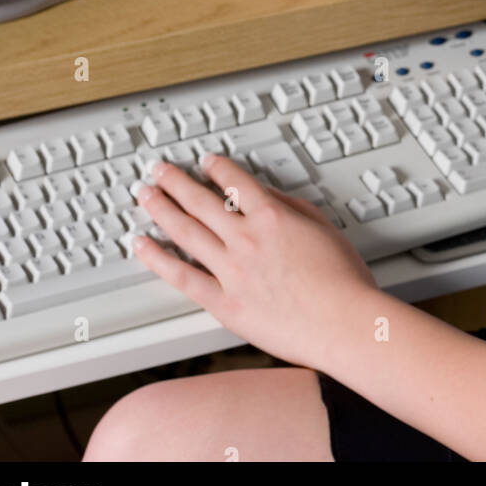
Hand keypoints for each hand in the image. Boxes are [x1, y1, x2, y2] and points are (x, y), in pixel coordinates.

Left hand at [132, 155, 379, 372]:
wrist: (342, 323)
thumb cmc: (342, 281)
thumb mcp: (322, 227)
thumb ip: (291, 207)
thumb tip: (267, 194)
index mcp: (272, 217)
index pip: (236, 184)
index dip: (217, 169)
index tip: (205, 162)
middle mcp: (246, 239)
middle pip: (201, 201)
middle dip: (176, 181)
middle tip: (159, 170)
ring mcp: (231, 271)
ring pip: (185, 232)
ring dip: (161, 209)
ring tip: (144, 195)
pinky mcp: (224, 303)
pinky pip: (182, 276)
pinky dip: (158, 259)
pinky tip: (142, 245)